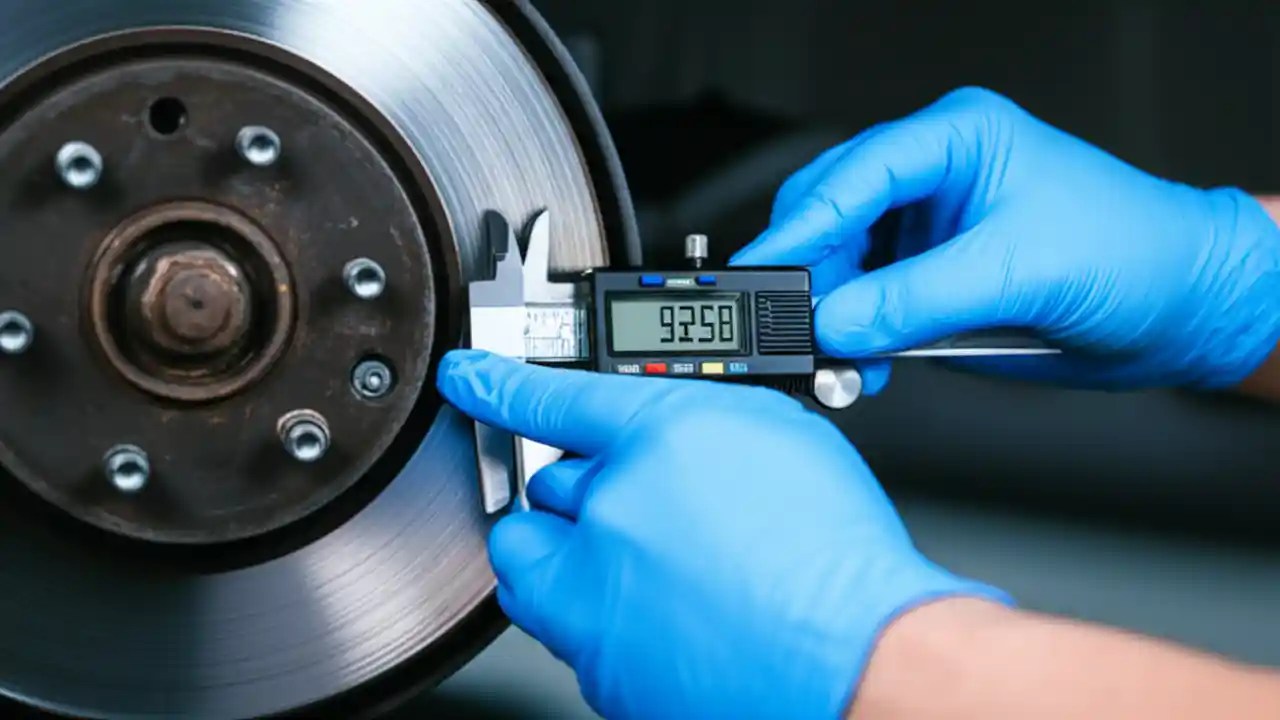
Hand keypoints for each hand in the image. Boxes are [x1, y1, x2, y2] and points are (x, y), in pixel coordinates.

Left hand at [438, 350, 1005, 719]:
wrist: (857, 662)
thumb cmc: (835, 557)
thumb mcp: (780, 437)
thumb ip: (700, 422)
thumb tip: (657, 429)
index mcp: (660, 439)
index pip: (551, 396)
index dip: (499, 382)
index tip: (468, 377)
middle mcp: (614, 510)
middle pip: (547, 485)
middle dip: (584, 493)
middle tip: (643, 513)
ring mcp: (597, 592)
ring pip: (535, 559)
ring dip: (569, 555)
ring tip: (638, 569)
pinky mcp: (597, 661)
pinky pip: (567, 627)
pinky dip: (600, 616)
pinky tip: (664, 615)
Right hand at [732, 87, 1279, 391]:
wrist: (1185, 308)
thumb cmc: (1134, 253)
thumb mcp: (1020, 271)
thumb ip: (917, 299)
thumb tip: (834, 323)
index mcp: (955, 139)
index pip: (854, 176)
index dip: (801, 227)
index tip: (761, 271)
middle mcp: (933, 180)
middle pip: (832, 217)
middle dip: (808, 274)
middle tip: (788, 323)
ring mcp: (929, 232)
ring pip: (842, 266)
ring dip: (830, 315)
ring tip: (833, 358)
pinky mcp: (931, 280)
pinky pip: (869, 306)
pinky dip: (856, 340)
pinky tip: (861, 364)